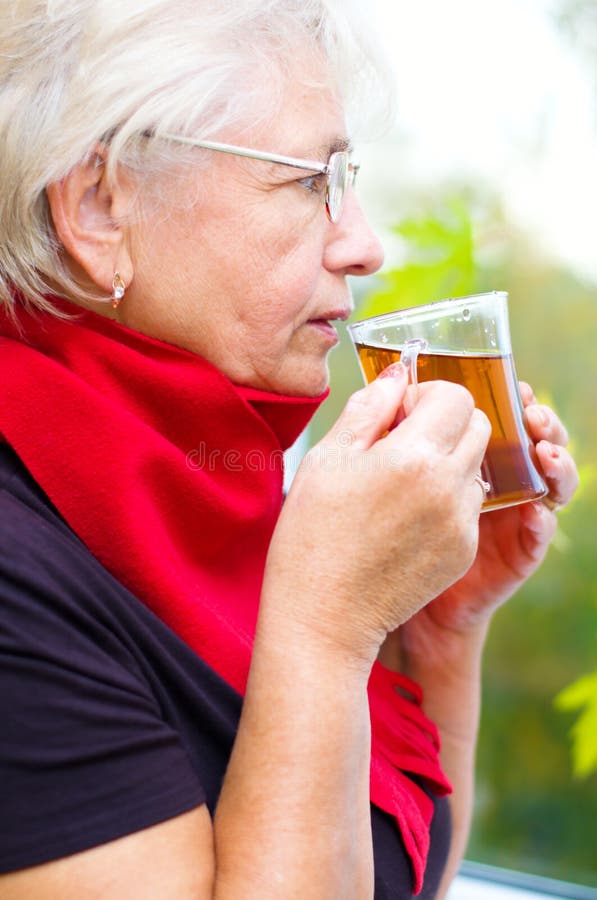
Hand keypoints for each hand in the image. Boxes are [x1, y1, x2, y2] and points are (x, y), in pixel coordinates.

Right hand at [262, 364, 490, 665]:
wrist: (324, 617)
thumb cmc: (312, 534)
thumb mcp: (327, 459)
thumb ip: (369, 408)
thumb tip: (398, 376)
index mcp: (413, 457)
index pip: (455, 396)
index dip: (426, 395)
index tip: (397, 413)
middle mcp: (448, 487)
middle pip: (477, 426)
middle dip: (445, 422)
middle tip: (402, 442)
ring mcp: (462, 523)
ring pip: (475, 465)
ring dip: (448, 460)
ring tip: (402, 483)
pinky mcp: (463, 551)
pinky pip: (468, 505)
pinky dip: (446, 498)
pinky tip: (406, 518)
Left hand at [395, 381, 578, 662]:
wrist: (396, 599)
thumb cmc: (384, 525)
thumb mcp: (385, 470)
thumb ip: (393, 426)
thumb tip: (395, 378)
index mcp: (470, 454)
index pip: (502, 414)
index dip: (510, 399)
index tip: (507, 384)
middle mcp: (498, 481)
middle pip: (536, 440)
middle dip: (540, 422)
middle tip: (531, 412)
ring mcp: (511, 517)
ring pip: (551, 482)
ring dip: (555, 463)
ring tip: (543, 453)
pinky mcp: (515, 554)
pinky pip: (538, 536)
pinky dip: (541, 522)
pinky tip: (534, 512)